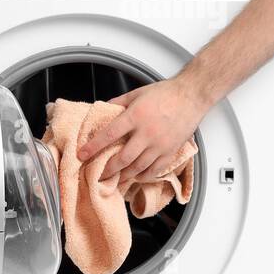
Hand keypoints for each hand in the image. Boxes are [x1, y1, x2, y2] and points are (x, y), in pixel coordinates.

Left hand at [77, 78, 207, 183]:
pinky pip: (155, 169)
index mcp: (135, 116)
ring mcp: (160, 144)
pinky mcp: (171, 151)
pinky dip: (144, 176)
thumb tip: (103, 110)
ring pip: (138, 167)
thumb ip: (118, 103)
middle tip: (98, 175)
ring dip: (124, 176)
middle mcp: (147, 132)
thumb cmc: (165, 93)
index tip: (82, 155)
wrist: (191, 96)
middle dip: (108, 169)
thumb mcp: (136, 93)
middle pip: (123, 158)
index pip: (109, 134)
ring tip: (115, 180)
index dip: (94, 147)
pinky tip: (137, 177)